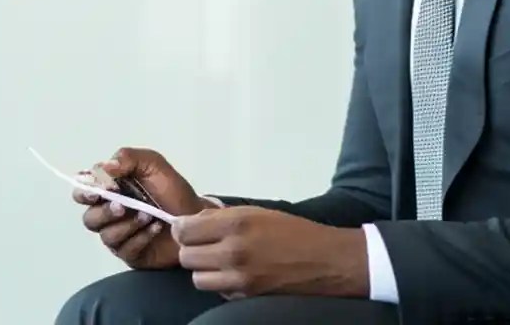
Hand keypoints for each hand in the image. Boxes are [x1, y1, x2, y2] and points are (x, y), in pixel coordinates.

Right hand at [73, 147, 212, 269]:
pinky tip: (156, 229)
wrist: (197, 217)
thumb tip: (104, 167)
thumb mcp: (154, 165)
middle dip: (104, 212)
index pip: (83, 190)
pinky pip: (125, 250)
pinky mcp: (131, 254)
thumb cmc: (173, 191)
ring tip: (149, 217)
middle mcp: (109, 214)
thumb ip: (128, 158)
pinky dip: (140, 238)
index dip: (85, 191)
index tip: (101, 190)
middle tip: (122, 206)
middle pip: (89, 218)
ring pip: (106, 235)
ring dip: (127, 225)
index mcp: (111, 190)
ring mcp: (119, 236)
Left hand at [171, 206, 367, 299]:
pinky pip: (217, 291)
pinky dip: (221, 284)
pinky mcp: (245, 297)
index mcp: (236, 222)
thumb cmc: (293, 231)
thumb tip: (192, 221)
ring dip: (204, 270)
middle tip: (206, 245)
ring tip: (219, 262)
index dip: (183, 229)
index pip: (184, 230)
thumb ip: (222, 217)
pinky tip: (235, 274)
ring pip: (197, 278)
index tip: (188, 229)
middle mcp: (233, 251)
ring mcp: (238, 278)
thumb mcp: (258, 212)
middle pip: (186, 256)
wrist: (326, 261)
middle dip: (193, 249)